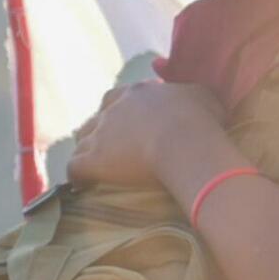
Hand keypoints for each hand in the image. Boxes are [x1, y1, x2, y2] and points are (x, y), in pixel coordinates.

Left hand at [66, 79, 220, 191]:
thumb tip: (193, 102)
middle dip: (97, 133)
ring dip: (85, 154)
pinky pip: (74, 168)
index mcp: (137, 93)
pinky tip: (82, 185)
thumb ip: (191, 96)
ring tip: (93, 170)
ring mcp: (101, 135)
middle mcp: (114, 111)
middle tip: (108, 149)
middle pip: (94, 121)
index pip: (115, 98)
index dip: (115, 110)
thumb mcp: (203, 98)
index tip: (123, 124)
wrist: (186, 144)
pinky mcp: (94, 161)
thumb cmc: (200, 121)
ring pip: (81, 143)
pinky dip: (76, 176)